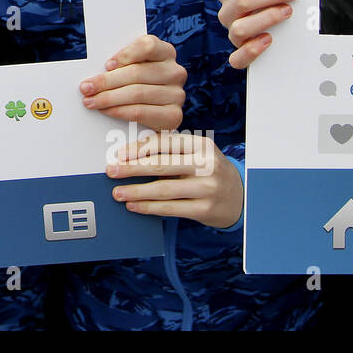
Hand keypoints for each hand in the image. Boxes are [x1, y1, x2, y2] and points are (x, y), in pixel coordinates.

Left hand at [79, 34, 185, 130]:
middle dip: (106, 81)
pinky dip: (120, 111)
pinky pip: (141, 112)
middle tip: (86, 88)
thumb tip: (95, 73)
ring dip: (108, 98)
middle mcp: (175, 71)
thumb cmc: (136, 84)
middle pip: (137, 72)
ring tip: (90, 101)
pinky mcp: (174, 116)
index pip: (148, 46)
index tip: (106, 65)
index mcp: (165, 52)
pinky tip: (106, 110)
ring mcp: (177, 94)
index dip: (125, 54)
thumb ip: (120, 64)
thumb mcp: (130, 68)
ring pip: (137, 93)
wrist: (152, 114)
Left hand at [107, 132, 242, 228]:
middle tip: (111, 171)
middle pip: (162, 165)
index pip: (165, 143)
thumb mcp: (195, 154)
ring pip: (164, 190)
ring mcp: (208, 188)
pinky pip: (171, 208)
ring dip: (136, 191)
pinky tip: (134, 205)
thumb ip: (169, 150)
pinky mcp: (205, 209)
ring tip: (118, 192)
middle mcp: (207, 165)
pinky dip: (149, 207)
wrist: (240, 196)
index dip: (139, 148)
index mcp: (202, 145)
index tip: (119, 154)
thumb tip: (129, 153)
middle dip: (132, 168)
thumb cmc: (207, 170)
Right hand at [215, 0, 299, 68]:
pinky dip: (252, 50)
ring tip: (287, 12)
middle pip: (242, 1)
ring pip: (240, 28)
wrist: (285, 23)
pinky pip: (238, 59)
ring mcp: (233, 33)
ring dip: (267, 18)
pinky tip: (269, 40)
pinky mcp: (240, 54)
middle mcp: (227, 12)